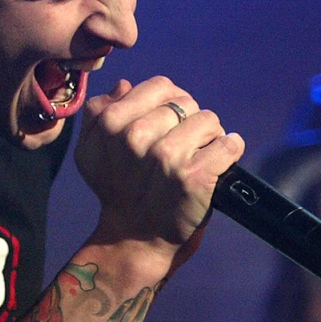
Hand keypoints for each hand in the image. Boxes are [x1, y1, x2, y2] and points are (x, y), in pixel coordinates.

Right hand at [76, 76, 243, 259]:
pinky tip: (217, 163)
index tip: (167, 125)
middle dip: (189, 121)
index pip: (161, 86)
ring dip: (209, 136)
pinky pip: (228, 145)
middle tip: (182, 145)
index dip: (169, 103)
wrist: (136, 236)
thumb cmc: (117, 188)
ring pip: (210, 120)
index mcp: (112, 122)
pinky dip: (229, 151)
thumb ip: (99, 113)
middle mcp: (138, 136)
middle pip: (187, 102)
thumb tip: (124, 86)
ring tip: (196, 155)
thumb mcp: (91, 150)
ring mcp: (169, 157)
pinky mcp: (195, 176)